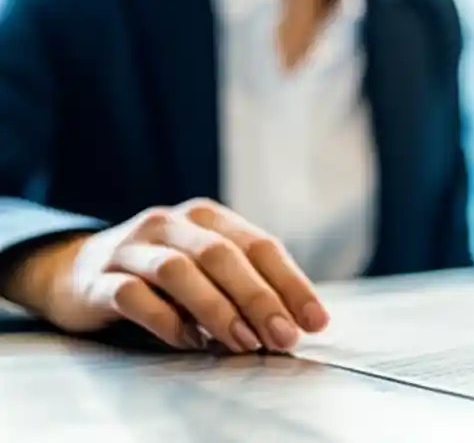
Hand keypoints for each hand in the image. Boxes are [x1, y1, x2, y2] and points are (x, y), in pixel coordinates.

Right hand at [1, 200, 328, 352]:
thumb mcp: (205, 267)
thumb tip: (296, 322)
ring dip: (217, 309)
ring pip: (179, 271)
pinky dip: (165, 320)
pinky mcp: (97, 279)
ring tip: (243, 343)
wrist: (73, 271)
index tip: (315, 321)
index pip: (260, 245)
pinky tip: (189, 341)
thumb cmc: (159, 273)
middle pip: (222, 255)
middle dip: (259, 298)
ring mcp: (131, 248)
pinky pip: (133, 296)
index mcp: (207, 216)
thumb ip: (245, 284)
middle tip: (283, 337)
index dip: (291, 283)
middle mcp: (170, 223)